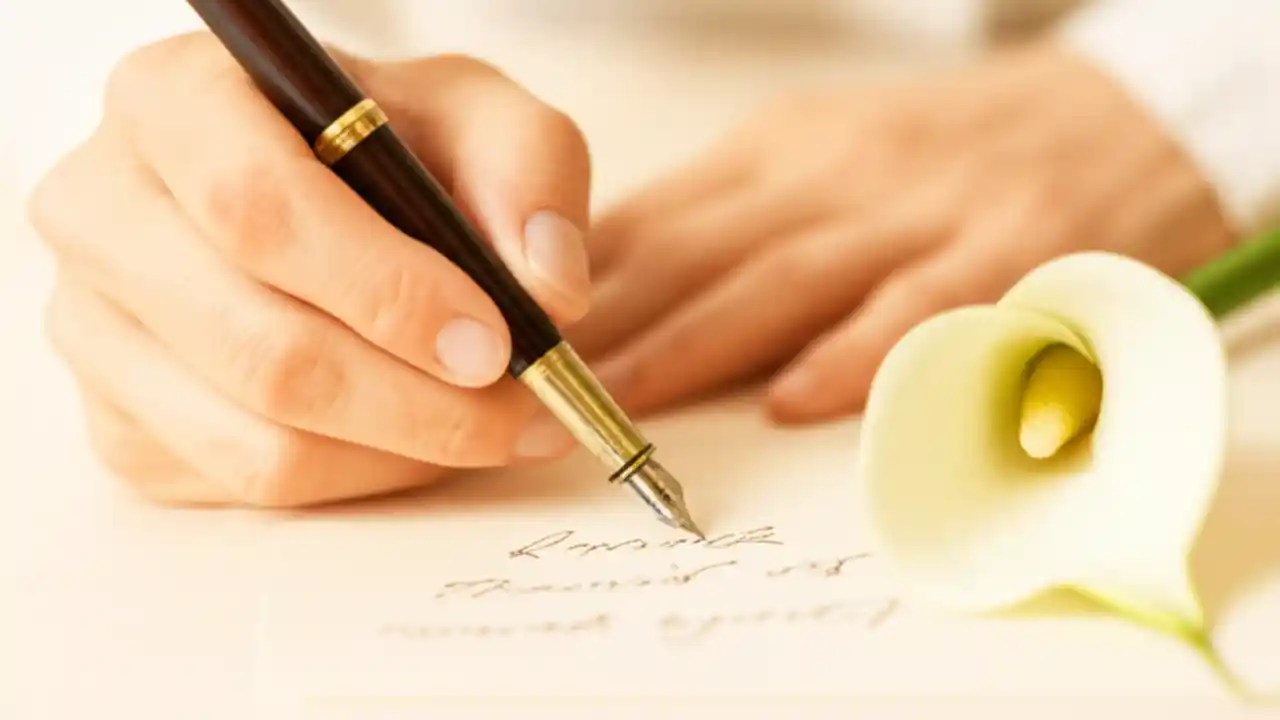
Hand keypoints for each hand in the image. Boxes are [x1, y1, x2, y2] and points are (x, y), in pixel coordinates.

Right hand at [30, 34, 592, 505]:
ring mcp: (94, 329)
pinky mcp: (120, 420)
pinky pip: (248, 487)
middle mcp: (103, 213)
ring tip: (493, 426)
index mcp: (173, 102)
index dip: (385, 290)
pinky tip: (415, 436)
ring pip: (258, 442)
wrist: (329, 193)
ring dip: (403, 453)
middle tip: (527, 410)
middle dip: (420, 402)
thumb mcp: (477, 116)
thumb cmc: (394, 145)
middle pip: (262, 350)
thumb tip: (548, 290)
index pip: (258, 210)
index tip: (494, 341)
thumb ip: (527, 173)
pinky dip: (360, 478)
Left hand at [573, 44, 1233, 422]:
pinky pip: (917, 308)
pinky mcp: (1007, 250)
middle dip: (604, 319)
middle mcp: (836, 172)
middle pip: (697, 249)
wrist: (1125, 117)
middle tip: (526, 380)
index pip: (654, 216)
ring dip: (693, 342)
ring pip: (783, 279)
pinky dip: (852, 354)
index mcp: (783, 148)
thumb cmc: (947, 153)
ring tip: (616, 398)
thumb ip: (727, 215)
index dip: (568, 279)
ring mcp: (920, 211)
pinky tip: (791, 401)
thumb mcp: (824, 153)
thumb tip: (608, 279)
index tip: (505, 331)